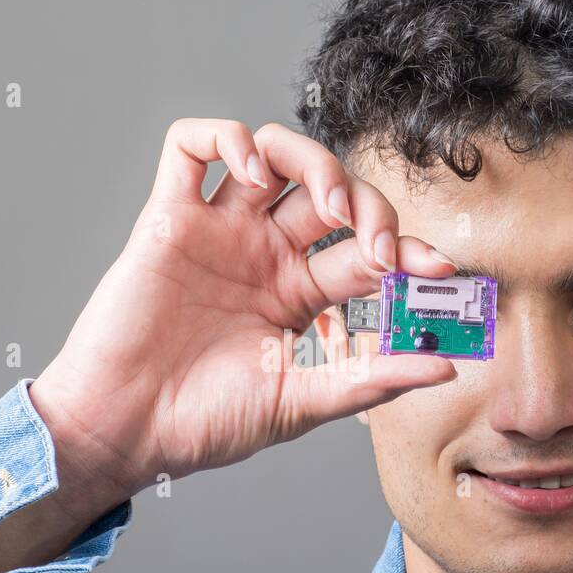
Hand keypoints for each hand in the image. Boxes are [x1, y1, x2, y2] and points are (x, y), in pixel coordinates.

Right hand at [31, 118, 458, 521]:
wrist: (127, 432)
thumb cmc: (204, 423)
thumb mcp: (302, 403)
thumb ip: (371, 378)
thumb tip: (446, 364)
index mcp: (296, 294)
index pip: (364, 250)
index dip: (407, 250)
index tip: (439, 269)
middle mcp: (261, 253)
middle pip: (328, 191)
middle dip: (369, 204)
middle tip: (380, 246)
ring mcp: (217, 232)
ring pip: (272, 151)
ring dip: (313, 161)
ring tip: (328, 205)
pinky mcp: (168, 218)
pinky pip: (191, 148)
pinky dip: (226, 139)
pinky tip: (253, 176)